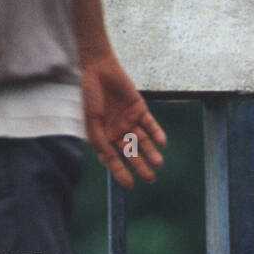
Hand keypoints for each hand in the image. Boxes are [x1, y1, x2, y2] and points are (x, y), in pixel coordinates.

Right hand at [80, 50, 164, 187]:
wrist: (99, 69)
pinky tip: (162, 143)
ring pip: (143, 141)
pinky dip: (157, 134)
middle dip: (141, 166)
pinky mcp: (140, 110)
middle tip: (150, 179)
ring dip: (151, 152)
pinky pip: (150, 125)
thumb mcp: (92, 121)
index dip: (120, 172)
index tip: (129, 185)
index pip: (113, 159)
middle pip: (131, 153)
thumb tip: (108, 160)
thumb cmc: (90, 95)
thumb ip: (100, 140)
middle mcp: (118, 132)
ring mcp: (130, 121)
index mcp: (104, 137)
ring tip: (158, 163)